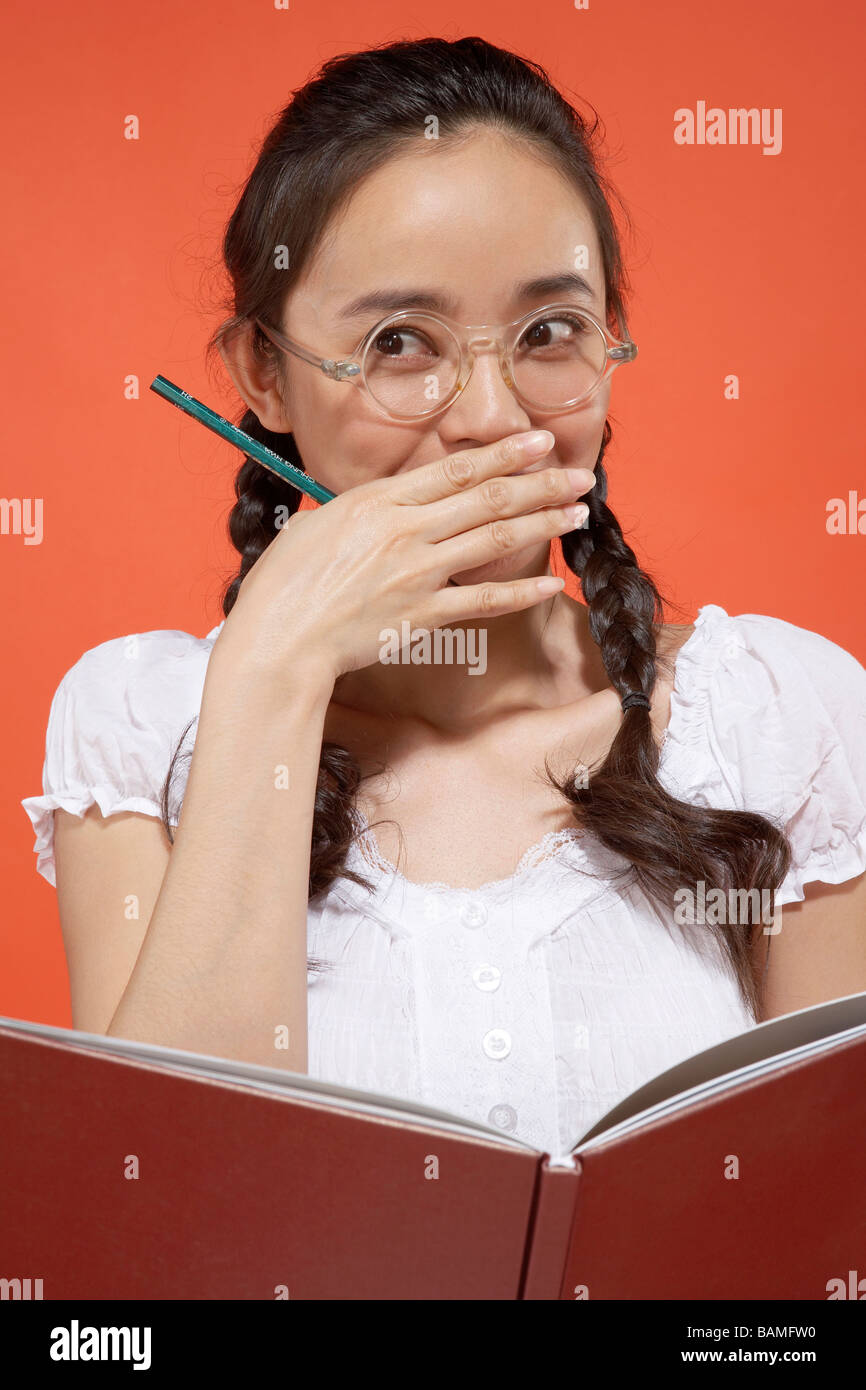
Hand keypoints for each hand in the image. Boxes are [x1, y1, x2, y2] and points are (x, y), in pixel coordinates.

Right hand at [216, 430, 594, 685]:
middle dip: (543, 484)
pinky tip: (551, 583)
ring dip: (543, 524)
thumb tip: (395, 504)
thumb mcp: (322, 524)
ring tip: (578, 514)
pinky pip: (484, 600)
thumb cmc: (286, 582)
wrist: (281, 637)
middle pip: (489, 498)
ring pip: (496, 540)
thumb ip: (368, 511)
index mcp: (380, 501)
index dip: (505, 452)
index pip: (457, 469)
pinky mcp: (424, 615)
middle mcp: (407, 531)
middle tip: (582, 475)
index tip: (541, 440)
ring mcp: (418, 574)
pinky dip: (521, 591)